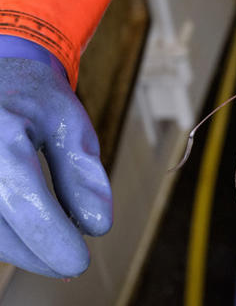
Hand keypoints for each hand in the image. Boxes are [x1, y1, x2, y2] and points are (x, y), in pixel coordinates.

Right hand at [0, 36, 111, 276]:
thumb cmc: (35, 98)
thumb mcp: (71, 124)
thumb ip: (83, 175)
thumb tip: (98, 227)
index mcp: (2, 134)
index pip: (26, 202)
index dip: (53, 239)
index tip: (79, 262)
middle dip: (37, 253)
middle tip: (71, 265)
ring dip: (18, 251)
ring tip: (53, 255)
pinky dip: (4, 236)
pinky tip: (30, 242)